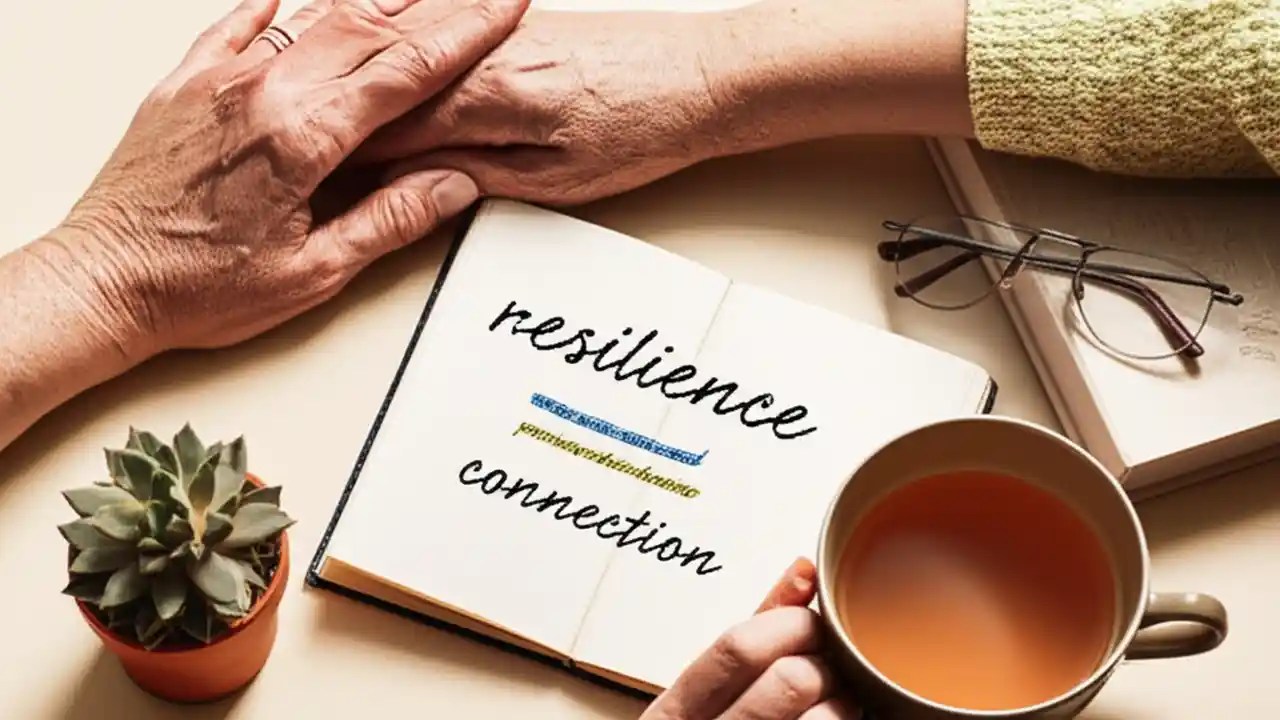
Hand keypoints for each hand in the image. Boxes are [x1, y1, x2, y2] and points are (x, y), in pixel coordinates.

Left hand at [41, 0, 527, 360]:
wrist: (103, 282)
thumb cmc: (199, 288)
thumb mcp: (314, 273)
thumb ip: (389, 219)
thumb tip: (454, 184)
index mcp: (303, 136)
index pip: (408, 68)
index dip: (466, 32)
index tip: (504, 6)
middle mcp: (261, 90)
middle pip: (368, 27)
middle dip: (434, 8)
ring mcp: (219, 78)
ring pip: (312, 16)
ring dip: (370, 2)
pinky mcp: (184, 82)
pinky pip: (239, 23)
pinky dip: (276, 6)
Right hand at [353, 8, 733, 204]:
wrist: (707, 76)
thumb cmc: (647, 129)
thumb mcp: (559, 182)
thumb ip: (478, 176)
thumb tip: (416, 180)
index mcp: (492, 95)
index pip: (390, 125)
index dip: (346, 155)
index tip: (315, 177)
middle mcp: (488, 50)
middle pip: (390, 83)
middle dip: (347, 114)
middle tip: (306, 144)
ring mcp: (502, 30)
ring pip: (411, 51)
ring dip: (374, 77)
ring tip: (333, 99)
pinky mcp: (519, 23)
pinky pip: (444, 36)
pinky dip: (411, 54)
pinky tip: (395, 65)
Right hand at [640, 558, 860, 719]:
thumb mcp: (708, 693)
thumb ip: (754, 632)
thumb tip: (803, 571)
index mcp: (675, 714)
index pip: (737, 648)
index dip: (788, 624)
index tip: (811, 623)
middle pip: (789, 680)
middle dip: (825, 665)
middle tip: (831, 667)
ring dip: (846, 705)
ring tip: (838, 704)